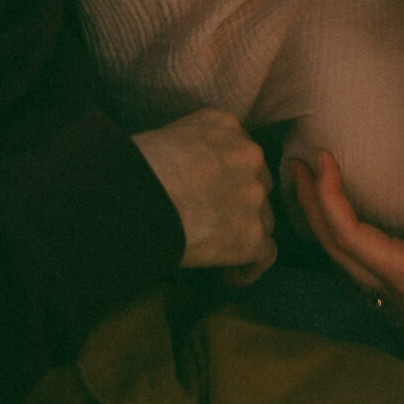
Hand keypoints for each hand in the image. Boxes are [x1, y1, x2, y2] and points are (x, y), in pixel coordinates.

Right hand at [133, 109, 276, 286]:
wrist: (143, 195)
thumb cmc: (139, 164)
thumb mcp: (169, 133)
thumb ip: (193, 145)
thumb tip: (188, 171)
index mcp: (227, 126)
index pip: (239, 150)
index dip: (227, 175)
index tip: (210, 191)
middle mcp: (249, 156)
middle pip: (255, 183)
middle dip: (239, 202)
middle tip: (212, 220)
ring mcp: (254, 196)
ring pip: (263, 218)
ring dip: (243, 233)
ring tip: (216, 251)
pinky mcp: (252, 235)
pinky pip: (264, 255)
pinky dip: (247, 268)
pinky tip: (228, 276)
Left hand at [294, 131, 403, 380]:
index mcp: (402, 275)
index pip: (346, 234)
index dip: (326, 194)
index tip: (321, 156)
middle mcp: (392, 289)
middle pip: (333, 249)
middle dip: (309, 206)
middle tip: (296, 164)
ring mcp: (402, 294)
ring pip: (345, 260)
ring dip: (323, 223)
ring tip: (313, 186)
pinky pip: (364, 264)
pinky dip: (345, 236)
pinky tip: (351, 217)